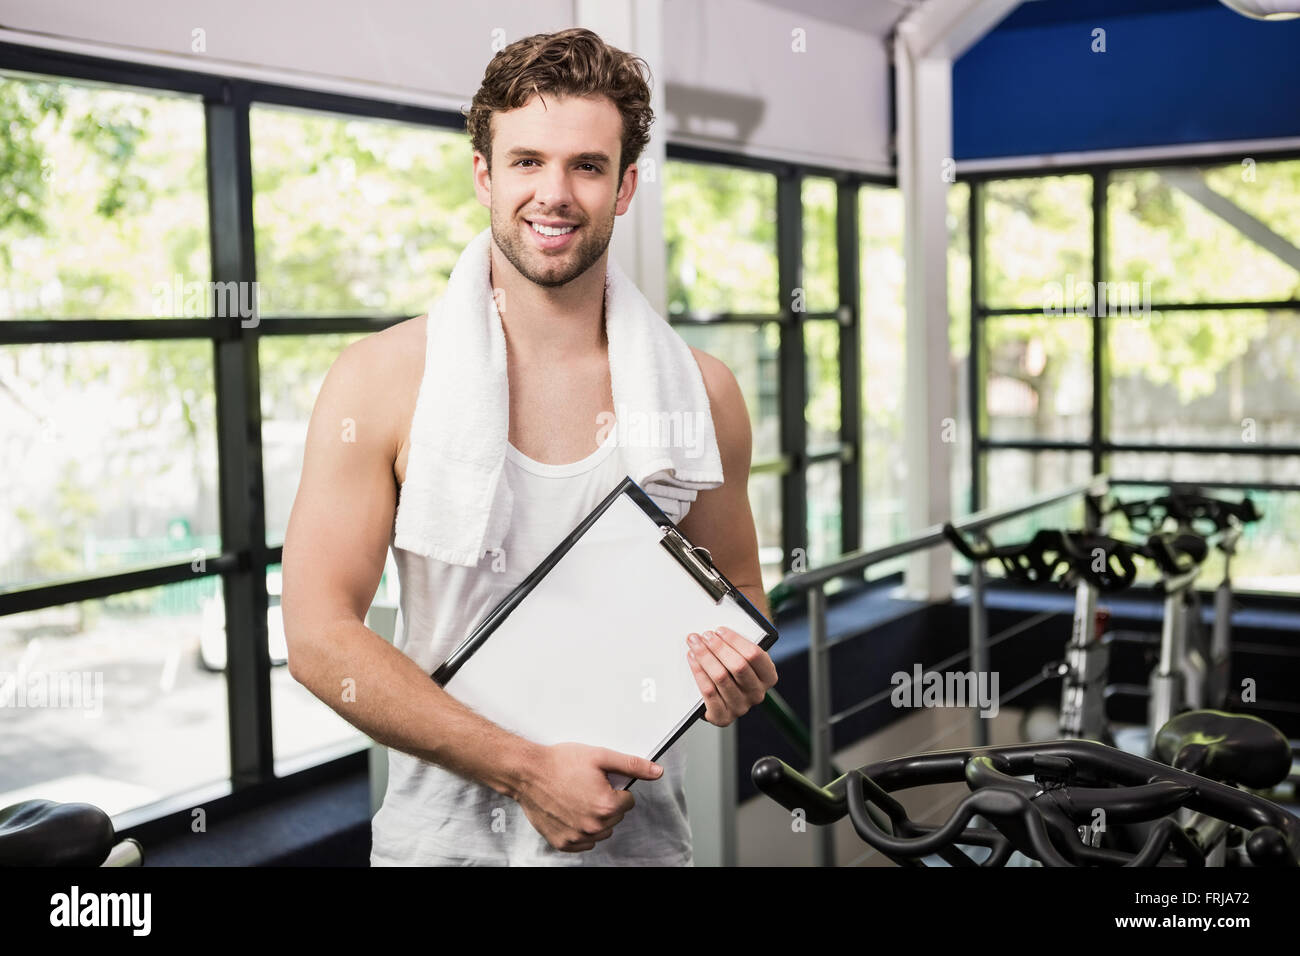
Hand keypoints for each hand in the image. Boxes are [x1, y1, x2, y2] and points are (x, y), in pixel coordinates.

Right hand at [514, 742, 663, 851]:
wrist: (528, 772)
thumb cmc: (560, 763)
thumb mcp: (600, 756)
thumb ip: (631, 765)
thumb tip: (656, 772)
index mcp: (606, 805)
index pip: (628, 801)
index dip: (615, 787)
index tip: (599, 780)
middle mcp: (594, 826)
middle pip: (615, 816)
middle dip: (606, 802)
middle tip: (587, 786)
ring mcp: (577, 837)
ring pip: (602, 830)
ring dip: (595, 817)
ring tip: (578, 798)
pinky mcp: (563, 843)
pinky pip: (583, 842)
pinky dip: (580, 830)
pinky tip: (570, 812)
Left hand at [686, 626, 777, 726]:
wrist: (724, 696)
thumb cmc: (734, 668)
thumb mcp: (743, 654)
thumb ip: (738, 642)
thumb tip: (721, 626)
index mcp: (768, 676)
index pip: (755, 655)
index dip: (735, 640)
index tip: (719, 630)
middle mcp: (757, 693)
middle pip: (738, 666)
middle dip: (718, 647)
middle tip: (704, 635)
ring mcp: (740, 707)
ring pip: (721, 677)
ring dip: (705, 657)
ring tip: (694, 644)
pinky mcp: (723, 717)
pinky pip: (709, 692)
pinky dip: (698, 673)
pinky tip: (692, 659)